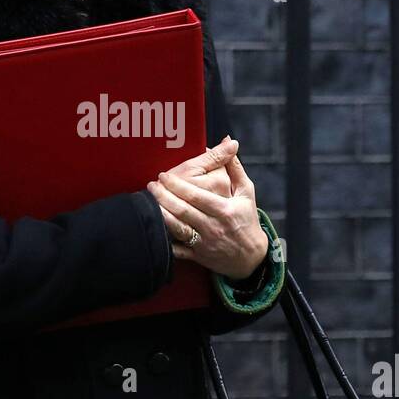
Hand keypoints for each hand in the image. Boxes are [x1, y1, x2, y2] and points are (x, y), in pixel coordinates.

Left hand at [147, 141, 267, 279]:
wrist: (250, 257)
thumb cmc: (246, 219)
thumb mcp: (247, 192)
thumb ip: (235, 167)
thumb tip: (228, 142)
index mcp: (224, 209)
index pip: (196, 196)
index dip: (177, 185)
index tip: (163, 175)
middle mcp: (213, 226)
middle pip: (183, 210)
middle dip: (164, 197)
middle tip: (151, 185)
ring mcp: (204, 242)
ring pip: (178, 229)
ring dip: (161, 215)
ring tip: (148, 202)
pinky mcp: (197, 256)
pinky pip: (177, 250)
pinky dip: (165, 240)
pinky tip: (154, 227)